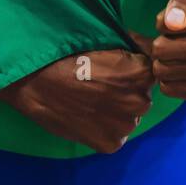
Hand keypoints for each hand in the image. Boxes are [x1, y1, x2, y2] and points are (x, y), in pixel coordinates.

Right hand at [0, 47, 153, 152]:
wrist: (35, 80)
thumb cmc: (68, 54)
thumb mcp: (105, 41)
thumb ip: (133, 47)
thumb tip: (150, 47)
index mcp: (142, 74)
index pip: (149, 71)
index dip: (131, 69)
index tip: (112, 68)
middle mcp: (140, 101)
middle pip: (141, 96)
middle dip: (126, 91)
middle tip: (100, 85)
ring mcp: (125, 125)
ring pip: (129, 117)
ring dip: (117, 111)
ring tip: (91, 101)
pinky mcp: (110, 144)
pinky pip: (115, 136)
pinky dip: (104, 128)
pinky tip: (87, 116)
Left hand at [128, 0, 185, 104]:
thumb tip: (171, 22)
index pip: (169, 26)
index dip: (162, 22)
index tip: (170, 21)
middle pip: (165, 52)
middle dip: (159, 44)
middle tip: (167, 40)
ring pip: (167, 73)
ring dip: (161, 62)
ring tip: (170, 54)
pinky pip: (174, 90)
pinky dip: (167, 81)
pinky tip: (175, 69)